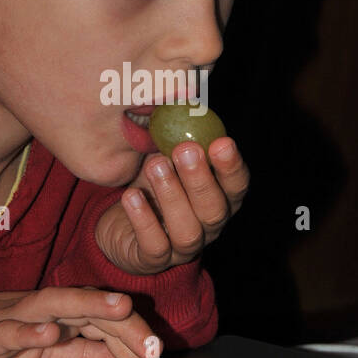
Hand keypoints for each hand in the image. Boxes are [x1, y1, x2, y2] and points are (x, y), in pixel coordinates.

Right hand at [0, 286, 161, 357]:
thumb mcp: (35, 354)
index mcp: (50, 317)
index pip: (101, 320)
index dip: (131, 339)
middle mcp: (34, 310)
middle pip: (88, 309)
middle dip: (126, 326)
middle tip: (154, 348)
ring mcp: (6, 318)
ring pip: (54, 305)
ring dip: (90, 305)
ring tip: (120, 308)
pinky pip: (4, 331)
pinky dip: (27, 331)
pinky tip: (48, 333)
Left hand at [94, 136, 248, 274]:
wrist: (121, 227)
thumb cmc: (152, 184)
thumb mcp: (168, 156)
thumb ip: (179, 136)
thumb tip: (181, 97)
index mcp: (220, 198)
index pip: (236, 185)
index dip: (231, 166)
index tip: (221, 142)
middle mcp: (208, 226)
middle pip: (214, 210)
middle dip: (200, 179)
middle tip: (185, 150)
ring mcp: (182, 247)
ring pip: (187, 231)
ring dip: (172, 196)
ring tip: (155, 166)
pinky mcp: (152, 260)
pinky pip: (153, 246)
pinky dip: (143, 220)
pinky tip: (131, 195)